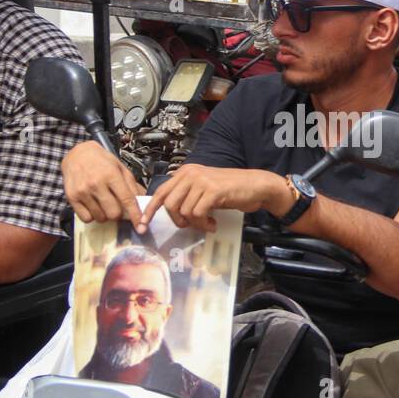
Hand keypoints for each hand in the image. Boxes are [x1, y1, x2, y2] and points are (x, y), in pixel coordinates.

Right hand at [61, 140, 145, 225]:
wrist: (77, 154)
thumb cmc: (101, 161)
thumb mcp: (120, 167)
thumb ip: (131, 186)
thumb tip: (142, 203)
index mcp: (111, 174)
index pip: (127, 199)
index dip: (135, 215)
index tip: (141, 227)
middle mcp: (96, 183)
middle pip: (114, 213)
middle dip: (118, 214)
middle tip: (116, 206)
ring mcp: (83, 191)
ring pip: (100, 218)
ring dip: (105, 215)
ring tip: (102, 203)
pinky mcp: (72, 197)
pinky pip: (86, 218)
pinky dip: (92, 216)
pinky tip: (93, 206)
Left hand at [141, 165, 292, 232]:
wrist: (256, 185)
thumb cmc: (230, 190)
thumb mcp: (204, 189)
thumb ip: (187, 196)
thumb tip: (172, 213)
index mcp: (185, 172)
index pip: (161, 192)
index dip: (150, 209)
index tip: (142, 224)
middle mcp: (190, 174)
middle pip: (169, 204)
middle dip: (178, 220)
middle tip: (191, 225)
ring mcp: (201, 181)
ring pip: (184, 211)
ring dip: (195, 224)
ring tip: (208, 223)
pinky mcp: (212, 191)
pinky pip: (197, 214)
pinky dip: (204, 224)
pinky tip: (213, 223)